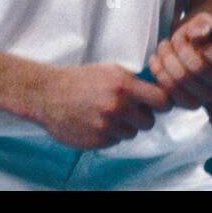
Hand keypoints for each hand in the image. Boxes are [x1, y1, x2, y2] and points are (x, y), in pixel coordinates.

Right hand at [33, 64, 170, 149]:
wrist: (48, 94)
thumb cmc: (81, 79)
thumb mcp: (111, 71)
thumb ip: (134, 82)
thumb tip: (159, 92)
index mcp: (123, 85)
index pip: (162, 101)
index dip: (163, 103)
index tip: (159, 104)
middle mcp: (117, 106)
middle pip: (149, 122)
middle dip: (142, 117)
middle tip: (128, 109)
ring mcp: (106, 125)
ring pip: (132, 133)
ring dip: (125, 126)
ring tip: (107, 114)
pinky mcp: (97, 141)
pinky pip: (115, 141)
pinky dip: (109, 134)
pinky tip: (96, 122)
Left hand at [147, 12, 211, 108]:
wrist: (189, 52)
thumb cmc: (198, 37)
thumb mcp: (203, 23)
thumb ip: (202, 24)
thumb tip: (198, 34)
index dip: (205, 46)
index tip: (194, 36)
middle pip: (197, 68)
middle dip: (180, 48)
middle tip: (175, 39)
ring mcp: (207, 97)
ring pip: (180, 79)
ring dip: (166, 59)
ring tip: (165, 48)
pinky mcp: (188, 104)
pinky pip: (169, 93)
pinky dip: (159, 74)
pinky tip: (157, 61)